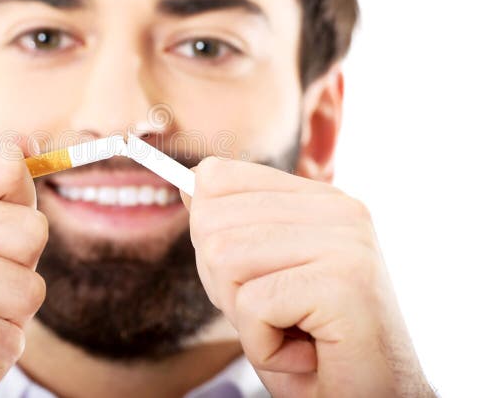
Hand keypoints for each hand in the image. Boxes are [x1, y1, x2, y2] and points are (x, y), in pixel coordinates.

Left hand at [185, 157, 432, 397]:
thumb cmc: (314, 346)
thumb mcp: (259, 277)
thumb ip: (229, 226)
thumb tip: (187, 182)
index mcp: (317, 198)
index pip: (216, 177)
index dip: (208, 236)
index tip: (250, 278)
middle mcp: (337, 208)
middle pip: (210, 221)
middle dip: (222, 283)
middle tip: (275, 316)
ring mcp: (346, 241)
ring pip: (224, 259)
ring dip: (243, 317)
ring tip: (293, 333)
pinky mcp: (344, 281)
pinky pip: (252, 306)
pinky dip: (264, 346)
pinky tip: (305, 354)